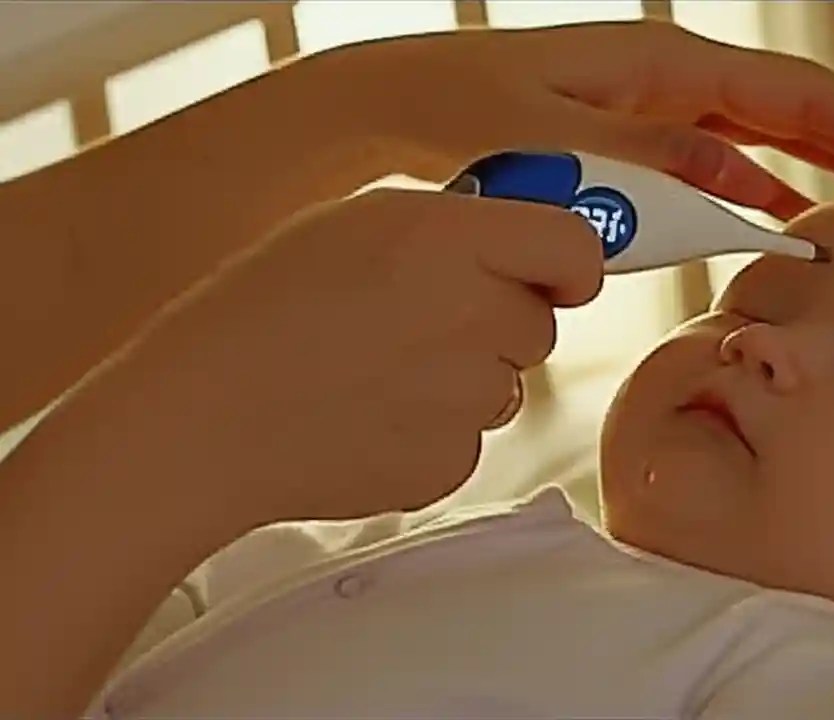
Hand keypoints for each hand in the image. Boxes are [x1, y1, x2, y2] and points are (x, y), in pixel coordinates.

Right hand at [77, 190, 601, 529]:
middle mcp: (470, 317)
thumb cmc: (261, 310)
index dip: (570, 263)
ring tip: (376, 371)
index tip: (559, 276)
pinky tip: (368, 415)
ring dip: (466, 377)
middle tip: (419, 320)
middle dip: (498, 320)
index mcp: (446, 240)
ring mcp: (464, 400)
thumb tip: (522, 251)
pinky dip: (434, 431)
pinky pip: (470, 438)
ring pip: (506, 384)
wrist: (200, 420)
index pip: (574, 248)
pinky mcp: (448, 464)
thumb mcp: (357, 222)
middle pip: (539, 323)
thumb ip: (455, 227)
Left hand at [338, 20, 833, 220]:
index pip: (802, 98)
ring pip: (768, 142)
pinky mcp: (632, 148)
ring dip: (831, 175)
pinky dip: (759, 194)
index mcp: (668, 66)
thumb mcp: (552, 148)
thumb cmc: (461, 115)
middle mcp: (674, 83)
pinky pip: (718, 169)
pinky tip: (786, 221)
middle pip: (804, 114)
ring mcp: (656, 113)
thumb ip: (639, 174)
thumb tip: (732, 204)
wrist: (395, 108)